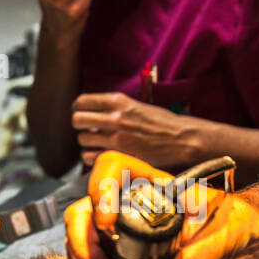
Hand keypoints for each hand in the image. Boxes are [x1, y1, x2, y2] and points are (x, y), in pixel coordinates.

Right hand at [63, 150, 258, 258]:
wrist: (244, 235)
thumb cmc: (236, 224)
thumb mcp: (224, 238)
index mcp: (153, 183)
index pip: (112, 167)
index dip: (100, 192)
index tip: (109, 226)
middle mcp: (130, 200)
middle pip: (84, 209)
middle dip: (83, 244)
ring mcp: (121, 225)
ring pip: (80, 236)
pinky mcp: (119, 249)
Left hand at [72, 92, 198, 167]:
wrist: (181, 138)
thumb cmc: (163, 122)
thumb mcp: (137, 105)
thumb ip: (115, 107)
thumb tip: (96, 112)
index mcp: (118, 101)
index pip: (82, 101)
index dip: (78, 108)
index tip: (82, 113)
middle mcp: (115, 117)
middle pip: (77, 120)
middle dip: (80, 126)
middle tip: (87, 130)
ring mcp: (116, 137)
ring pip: (82, 139)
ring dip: (87, 143)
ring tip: (96, 144)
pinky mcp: (120, 154)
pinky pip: (91, 157)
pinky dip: (92, 158)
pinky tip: (101, 155)